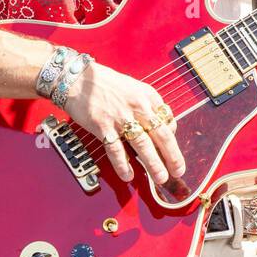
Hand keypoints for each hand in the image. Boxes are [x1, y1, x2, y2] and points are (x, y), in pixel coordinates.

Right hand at [62, 63, 185, 185]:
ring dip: (153, 163)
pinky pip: (116, 149)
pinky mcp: (103, 126)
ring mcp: (120, 117)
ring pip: (143, 144)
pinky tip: (128, 175)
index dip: (173, 139)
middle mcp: (138, 106)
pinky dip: (123, 165)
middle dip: (172, 156)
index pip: (168, 120)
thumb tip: (163, 127)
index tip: (173, 152)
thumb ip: (149, 106)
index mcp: (148, 96)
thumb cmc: (107, 84)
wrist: (79, 79)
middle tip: (178, 171)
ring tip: (160, 177)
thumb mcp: (136, 88)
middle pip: (161, 135)